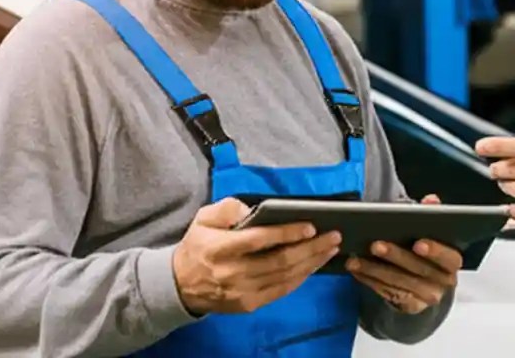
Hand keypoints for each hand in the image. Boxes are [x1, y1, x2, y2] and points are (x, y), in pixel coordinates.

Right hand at [172, 197, 341, 315]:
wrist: (180, 285)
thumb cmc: (198, 245)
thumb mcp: (203, 218)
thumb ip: (226, 208)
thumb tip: (251, 210)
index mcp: (220, 248)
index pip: (259, 240)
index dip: (287, 233)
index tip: (310, 226)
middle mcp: (232, 273)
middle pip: (279, 261)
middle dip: (311, 248)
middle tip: (334, 236)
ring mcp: (242, 292)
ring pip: (285, 277)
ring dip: (312, 263)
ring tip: (331, 248)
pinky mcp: (249, 304)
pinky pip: (281, 290)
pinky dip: (301, 277)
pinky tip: (314, 265)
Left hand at [346, 195, 461, 313]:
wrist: (426, 283)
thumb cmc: (427, 252)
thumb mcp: (431, 232)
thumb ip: (432, 215)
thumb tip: (431, 200)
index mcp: (452, 262)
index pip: (449, 257)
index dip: (435, 251)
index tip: (418, 243)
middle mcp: (444, 282)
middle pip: (419, 270)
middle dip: (396, 256)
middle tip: (375, 245)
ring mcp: (427, 296)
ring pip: (399, 283)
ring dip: (375, 270)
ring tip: (356, 259)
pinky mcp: (410, 306)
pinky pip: (388, 293)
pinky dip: (371, 281)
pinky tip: (357, 270)